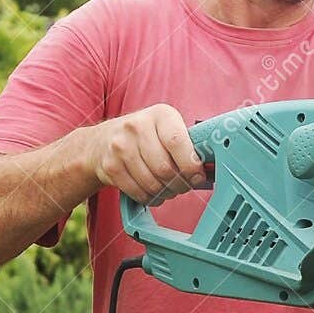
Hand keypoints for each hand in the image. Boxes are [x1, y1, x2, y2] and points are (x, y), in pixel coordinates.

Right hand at [91, 104, 208, 203]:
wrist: (101, 142)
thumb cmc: (145, 137)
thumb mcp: (166, 129)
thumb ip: (188, 144)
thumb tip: (212, 168)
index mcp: (160, 114)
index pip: (178, 142)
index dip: (191, 165)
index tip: (197, 176)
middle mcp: (137, 127)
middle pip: (165, 168)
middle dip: (180, 183)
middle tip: (183, 185)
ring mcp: (120, 147)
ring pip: (152, 184)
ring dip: (166, 192)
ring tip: (168, 188)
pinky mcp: (110, 167)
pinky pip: (138, 192)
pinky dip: (150, 198)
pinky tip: (153, 191)